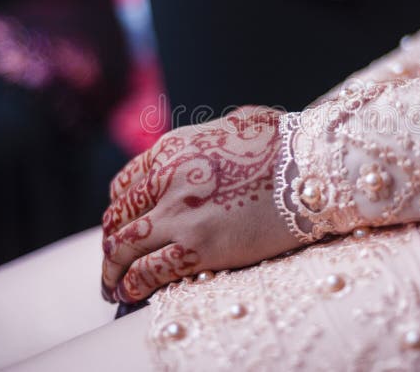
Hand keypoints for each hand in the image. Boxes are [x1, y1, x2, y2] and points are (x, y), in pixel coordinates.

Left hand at [100, 106, 300, 302]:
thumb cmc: (282, 143)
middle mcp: (166, 181)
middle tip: (112, 263)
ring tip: (113, 287)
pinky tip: (131, 293)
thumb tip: (205, 147)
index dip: (119, 212)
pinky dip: (133, 285)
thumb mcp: (232, 126)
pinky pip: (148, 271)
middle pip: (117, 219)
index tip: (122, 228)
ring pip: (123, 247)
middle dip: (110, 245)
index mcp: (171, 150)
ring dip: (113, 270)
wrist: (308, 167)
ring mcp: (179, 215)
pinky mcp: (198, 246)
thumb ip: (205, 141)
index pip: (124, 186)